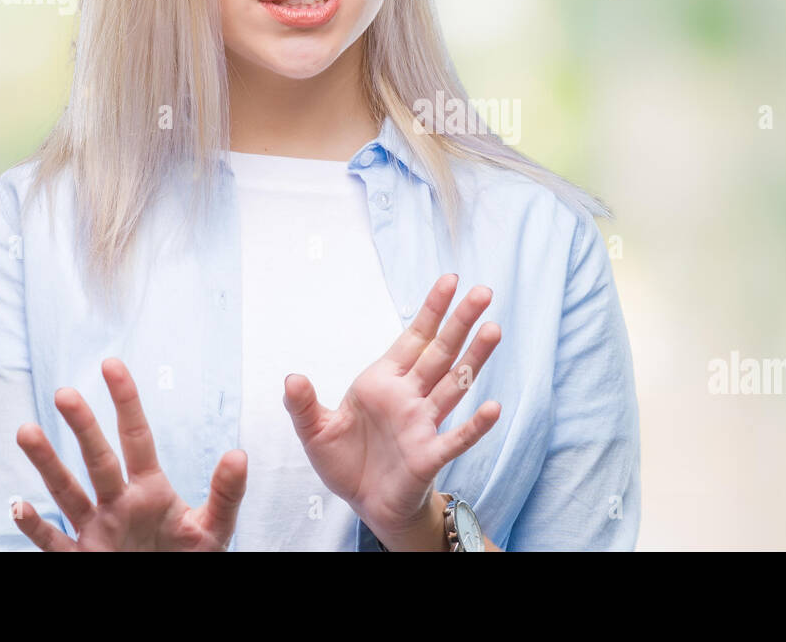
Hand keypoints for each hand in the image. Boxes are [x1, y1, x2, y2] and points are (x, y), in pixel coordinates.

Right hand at [12, 357, 246, 550]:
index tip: (111, 364)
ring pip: (67, 493)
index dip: (126, 401)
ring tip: (27, 431)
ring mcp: (97, 530)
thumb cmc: (190, 559)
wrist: (174, 591)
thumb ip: (226, 493)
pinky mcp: (82, 560)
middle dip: (83, 426)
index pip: (136, 437)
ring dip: (47, 464)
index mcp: (149, 489)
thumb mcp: (214, 527)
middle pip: (98, 458)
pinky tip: (19, 505)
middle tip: (66, 393)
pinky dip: (35, 527)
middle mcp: (118, 503)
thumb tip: (239, 454)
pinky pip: (54, 543)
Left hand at [282, 273, 501, 546]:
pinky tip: (492, 408)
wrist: (366, 505)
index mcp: (384, 382)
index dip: (432, 310)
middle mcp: (410, 397)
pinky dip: (474, 425)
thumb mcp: (314, 432)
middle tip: (483, 292)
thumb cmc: (347, 462)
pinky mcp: (429, 455)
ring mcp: (423, 424)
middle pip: (441, 352)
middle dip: (461, 322)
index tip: (450, 280)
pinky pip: (456, 438)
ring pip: (454, 385)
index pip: (413, 338)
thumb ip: (302, 405)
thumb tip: (292, 377)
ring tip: (493, 330)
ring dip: (473, 359)